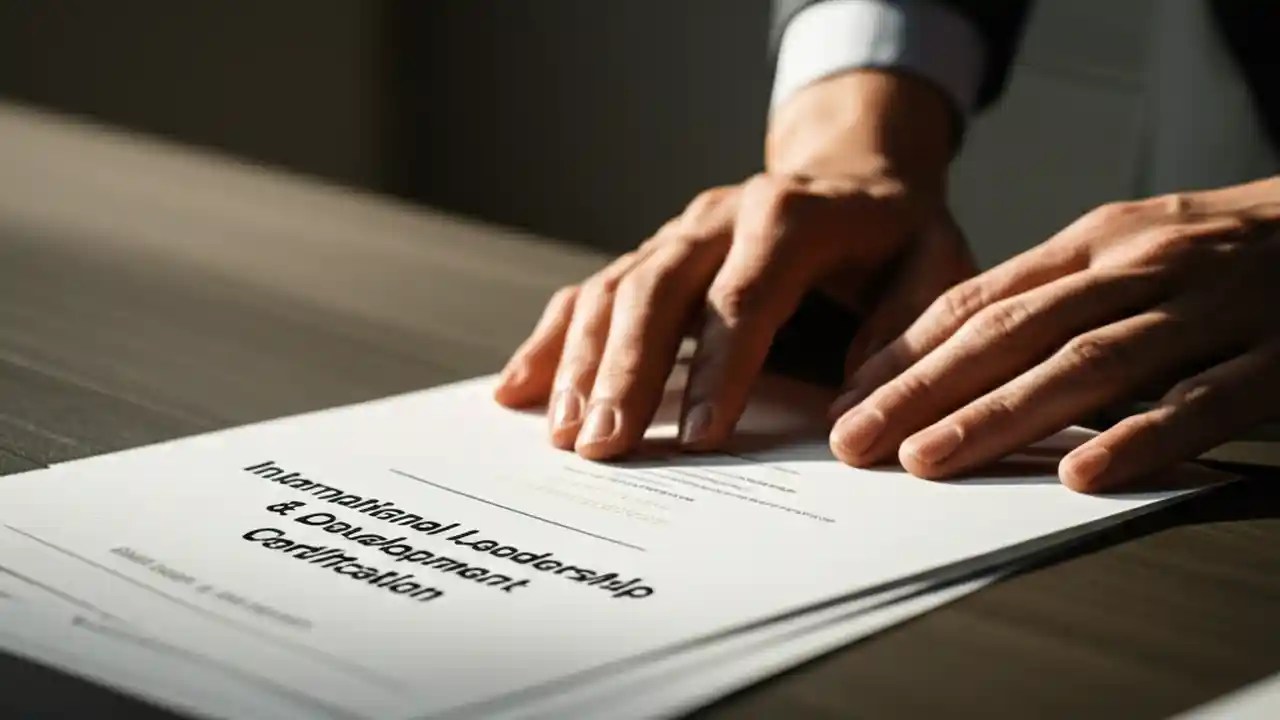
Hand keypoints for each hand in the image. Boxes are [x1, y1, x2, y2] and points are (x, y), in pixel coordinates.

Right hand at [493, 71, 971, 459]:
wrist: (854, 173)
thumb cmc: (896, 236)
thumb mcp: (935, 268)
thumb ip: (904, 336)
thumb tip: (853, 419)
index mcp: (793, 212)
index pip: (746, 291)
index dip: (720, 365)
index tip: (699, 439)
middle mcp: (720, 214)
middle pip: (659, 288)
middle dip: (628, 372)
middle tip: (605, 447)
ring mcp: (677, 233)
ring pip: (614, 289)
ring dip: (583, 364)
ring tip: (566, 436)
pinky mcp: (653, 254)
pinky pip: (592, 291)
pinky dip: (555, 340)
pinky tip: (520, 391)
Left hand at [829, 177, 1279, 491]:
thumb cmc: (1219, 250)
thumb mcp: (1125, 251)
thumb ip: (1048, 299)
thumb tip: (948, 358)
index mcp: (1094, 245)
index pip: (979, 303)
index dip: (906, 354)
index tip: (848, 401)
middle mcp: (1138, 270)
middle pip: (1011, 334)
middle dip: (923, 391)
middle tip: (855, 440)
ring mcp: (1207, 311)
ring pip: (1089, 365)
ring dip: (1000, 415)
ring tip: (929, 459)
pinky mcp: (1278, 357)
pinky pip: (1202, 400)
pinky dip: (1140, 437)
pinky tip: (1084, 475)